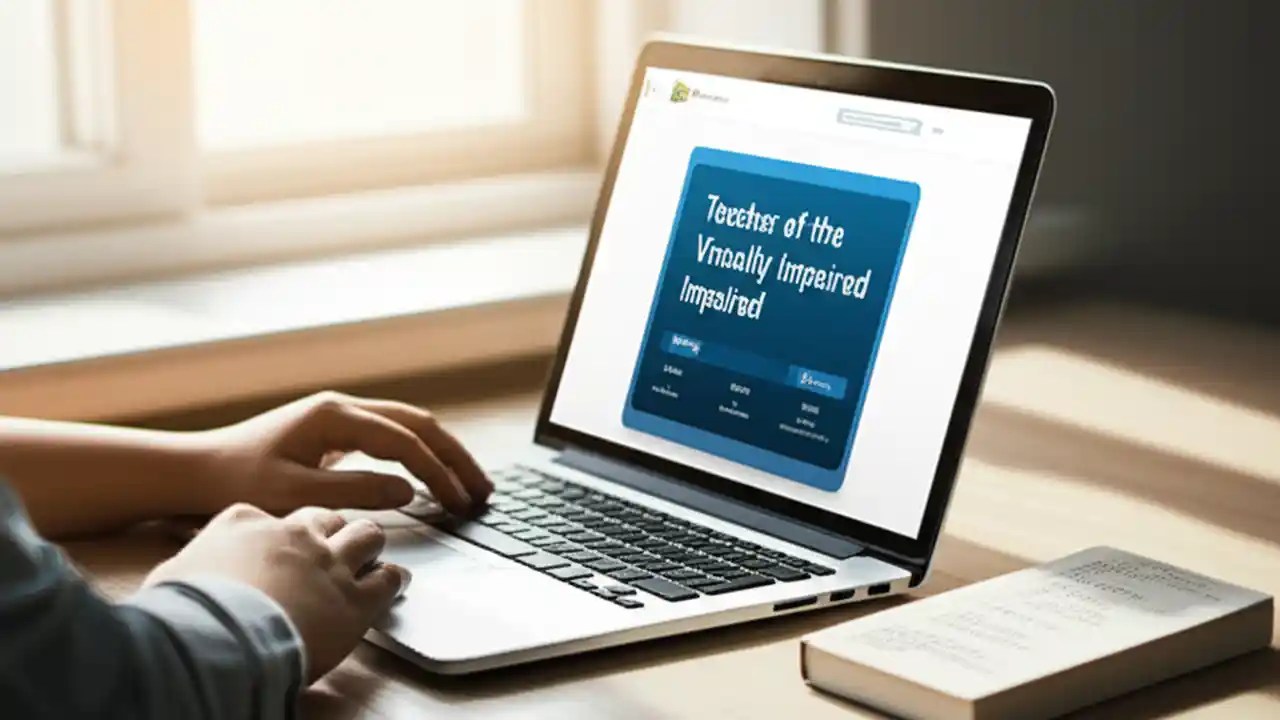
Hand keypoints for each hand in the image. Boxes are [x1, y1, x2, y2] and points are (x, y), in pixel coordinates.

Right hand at [145, 503, 409, 679]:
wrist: (217, 640)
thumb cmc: (186, 613)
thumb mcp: (171, 579)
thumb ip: (188, 568)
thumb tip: (179, 577)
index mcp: (244, 523)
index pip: (269, 514)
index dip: (277, 531)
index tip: (277, 541)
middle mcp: (293, 534)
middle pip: (325, 518)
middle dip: (330, 530)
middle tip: (331, 545)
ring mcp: (329, 563)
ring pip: (366, 534)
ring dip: (368, 543)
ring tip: (369, 553)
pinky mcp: (356, 599)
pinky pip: (388, 579)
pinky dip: (392, 579)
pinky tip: (393, 582)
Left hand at [190, 391, 490, 516]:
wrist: (193, 469)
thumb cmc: (234, 482)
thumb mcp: (293, 494)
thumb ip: (354, 491)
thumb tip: (408, 492)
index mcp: (335, 416)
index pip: (405, 443)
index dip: (439, 474)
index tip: (462, 502)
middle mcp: (342, 407)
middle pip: (419, 424)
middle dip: (455, 457)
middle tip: (483, 491)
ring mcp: (339, 416)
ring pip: (409, 425)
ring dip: (442, 453)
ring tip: (469, 484)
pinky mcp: (334, 430)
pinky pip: (391, 435)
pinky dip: (419, 453)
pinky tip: (431, 474)